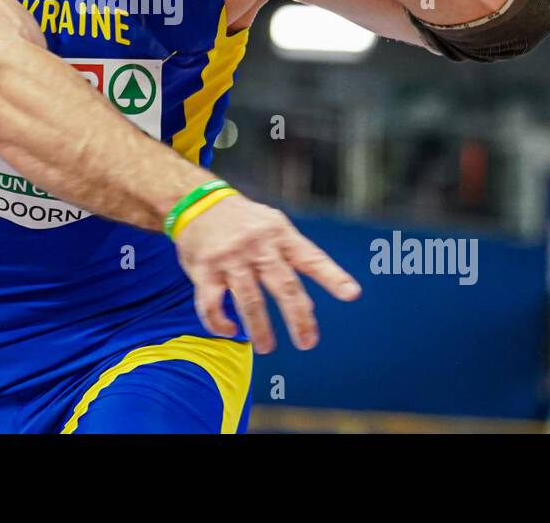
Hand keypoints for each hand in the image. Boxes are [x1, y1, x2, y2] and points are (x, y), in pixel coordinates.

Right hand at [174, 194, 360, 353]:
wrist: (197, 202)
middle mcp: (257, 245)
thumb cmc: (244, 221)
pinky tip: (229, 330)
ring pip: (249, 301)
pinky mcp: (204, 269)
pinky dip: (219, 324)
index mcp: (280, 234)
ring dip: (259, 329)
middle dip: (298, 318)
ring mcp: (230, 258)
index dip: (332, 276)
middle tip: (307, 342)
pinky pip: (211, 304)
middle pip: (284, 286)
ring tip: (267, 347)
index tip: (351, 294)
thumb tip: (310, 303)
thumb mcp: (273, 225)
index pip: (310, 258)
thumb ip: (292, 256)